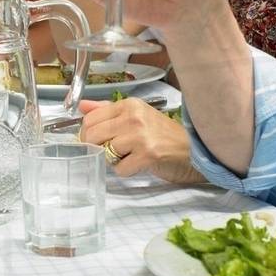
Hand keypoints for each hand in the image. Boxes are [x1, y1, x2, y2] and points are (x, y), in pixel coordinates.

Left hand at [77, 98, 203, 183]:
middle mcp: (133, 117)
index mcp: (128, 105)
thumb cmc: (162, 134)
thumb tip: (82, 106)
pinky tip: (137, 164)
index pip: (90, 118)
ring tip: (128, 156)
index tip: (95, 141)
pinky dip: (125, 171)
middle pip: (92, 135)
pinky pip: (119, 169)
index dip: (87, 133)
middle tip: (112, 151)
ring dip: (113, 160)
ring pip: (105, 152)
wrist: (192, 149)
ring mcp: (140, 136)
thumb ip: (107, 110)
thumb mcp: (135, 116)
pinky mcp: (148, 154)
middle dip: (97, 147)